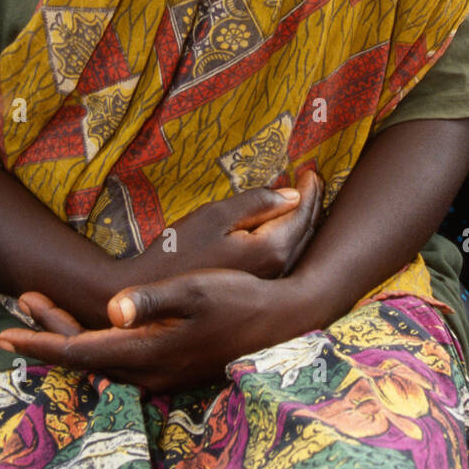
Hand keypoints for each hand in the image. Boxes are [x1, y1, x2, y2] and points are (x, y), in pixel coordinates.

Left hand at [0, 270, 298, 392]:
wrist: (283, 320)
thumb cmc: (241, 298)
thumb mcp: (197, 289)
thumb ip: (153, 300)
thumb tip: (111, 308)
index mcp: (148, 352)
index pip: (80, 351)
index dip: (41, 341)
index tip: (7, 333)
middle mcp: (149, 371)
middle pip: (83, 360)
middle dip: (47, 338)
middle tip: (14, 320)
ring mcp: (161, 373)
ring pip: (100, 362)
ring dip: (69, 341)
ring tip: (44, 318)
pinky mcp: (172, 367)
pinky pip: (119, 362)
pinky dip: (95, 347)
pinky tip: (93, 333)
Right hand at [123, 170, 322, 286]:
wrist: (154, 296)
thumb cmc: (179, 251)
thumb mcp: (215, 216)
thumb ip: (256, 203)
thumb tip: (293, 195)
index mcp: (272, 248)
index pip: (302, 213)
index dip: (310, 190)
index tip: (311, 171)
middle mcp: (279, 270)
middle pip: (307, 231)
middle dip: (313, 203)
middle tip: (314, 180)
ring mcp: (270, 284)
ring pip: (300, 247)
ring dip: (305, 221)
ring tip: (305, 200)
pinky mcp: (259, 292)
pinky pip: (287, 259)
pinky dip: (293, 238)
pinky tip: (286, 227)